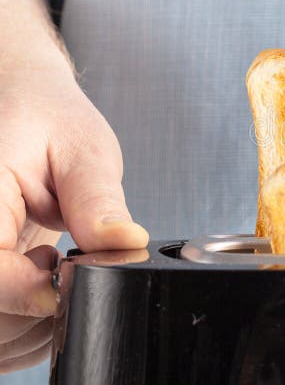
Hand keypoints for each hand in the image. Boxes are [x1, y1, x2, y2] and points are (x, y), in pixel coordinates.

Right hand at [0, 58, 147, 372]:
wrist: (16, 102)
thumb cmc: (45, 118)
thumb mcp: (83, 150)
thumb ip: (97, 202)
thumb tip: (125, 243)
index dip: (29, 291)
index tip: (66, 273)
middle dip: (36, 312)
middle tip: (68, 268)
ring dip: (30, 326)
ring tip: (55, 273)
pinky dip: (20, 327)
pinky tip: (41, 290)